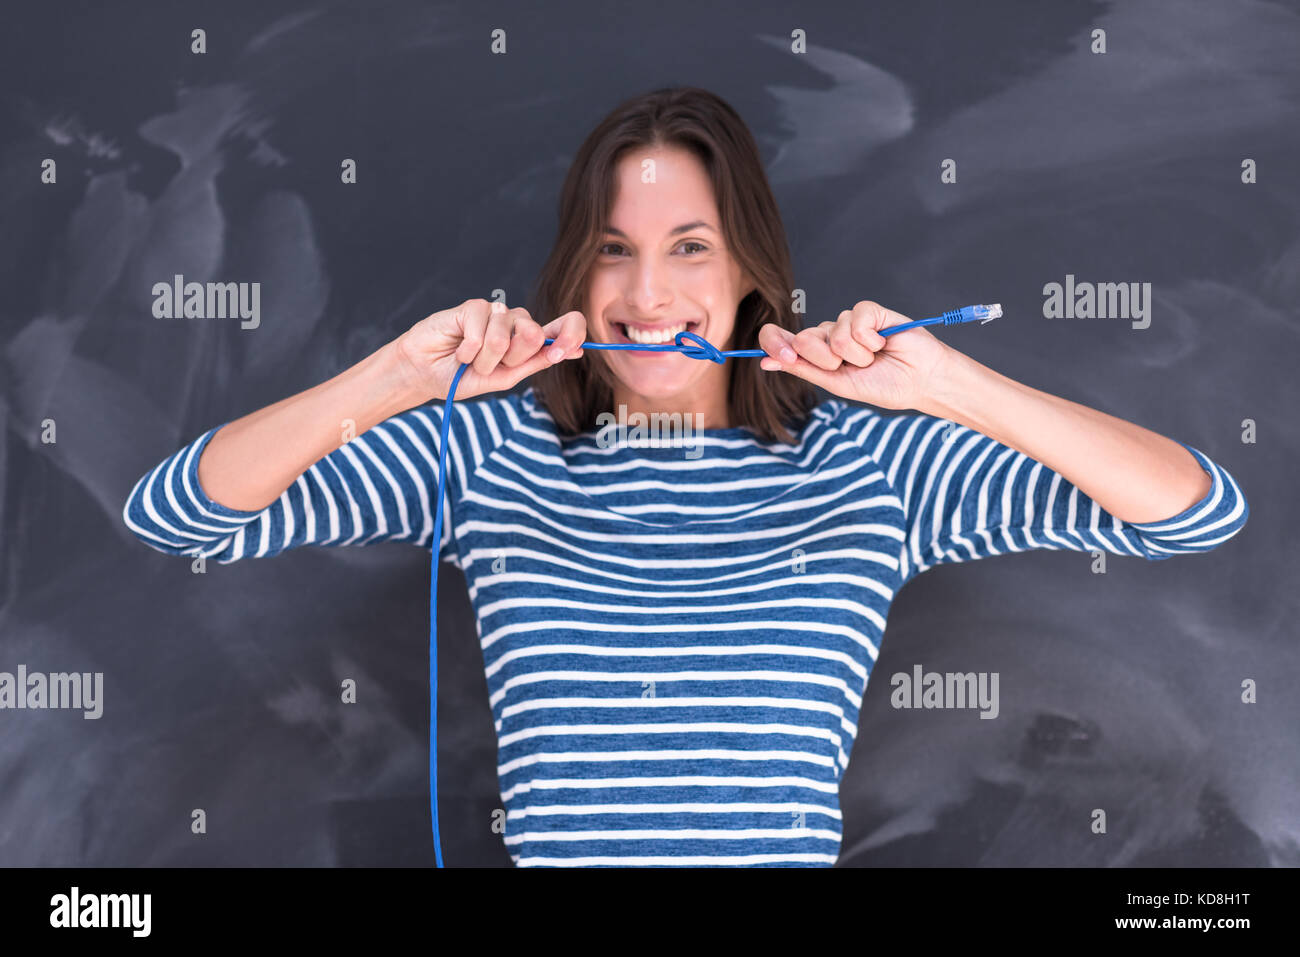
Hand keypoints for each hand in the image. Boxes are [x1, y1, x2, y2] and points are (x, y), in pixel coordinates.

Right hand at [393, 298, 586, 401]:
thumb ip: (536, 362)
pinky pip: (481, 332)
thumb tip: (576, 351)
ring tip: (470, 359)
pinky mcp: (473, 307)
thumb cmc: (463, 376)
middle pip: (535, 334)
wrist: (426, 374)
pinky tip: (459, 350)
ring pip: (504, 337)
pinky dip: (468, 351)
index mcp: (529, 340)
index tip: (571, 349)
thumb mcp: (505, 377)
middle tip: (490, 365)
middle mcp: (515, 323)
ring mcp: (495, 312)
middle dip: (511, 359)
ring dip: (484, 359)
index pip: (564, 325)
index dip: (573, 333)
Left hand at [757, 300, 953, 410]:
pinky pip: (855, 319)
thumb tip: (765, 363)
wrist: (920, 381)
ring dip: (855, 354)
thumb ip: (803, 369)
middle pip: (803, 337)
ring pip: (832, 331)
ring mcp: (849, 322)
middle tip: (850, 367)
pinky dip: (870, 338)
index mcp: (818, 354)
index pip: (785, 341)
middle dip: (825, 359)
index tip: (778, 357)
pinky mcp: (870, 311)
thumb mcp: (837, 383)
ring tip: (874, 357)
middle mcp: (830, 335)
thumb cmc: (883, 385)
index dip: (775, 344)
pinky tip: (884, 343)